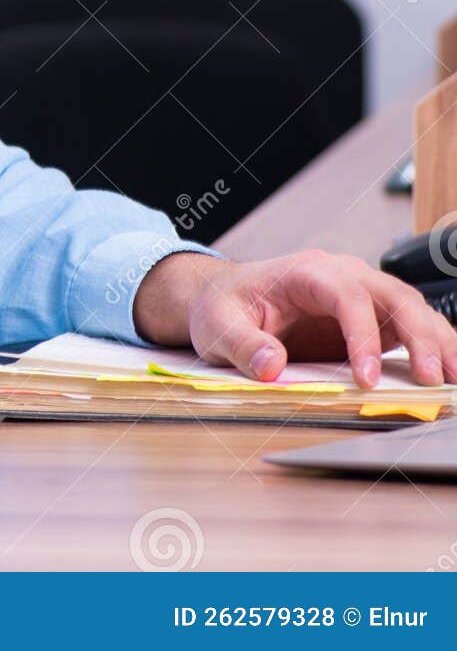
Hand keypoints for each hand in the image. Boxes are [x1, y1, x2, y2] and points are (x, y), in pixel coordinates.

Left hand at [134, 249, 456, 388]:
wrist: (224, 296)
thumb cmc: (223, 305)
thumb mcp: (217, 325)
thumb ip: (242, 345)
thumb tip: (272, 366)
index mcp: (305, 272)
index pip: (345, 295)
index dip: (362, 335)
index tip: (366, 377)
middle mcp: (340, 276)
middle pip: (392, 296)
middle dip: (418, 335)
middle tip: (432, 378)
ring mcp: (360, 295)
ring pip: (411, 308)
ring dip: (438, 341)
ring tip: (455, 379)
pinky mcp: (370, 318)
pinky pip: (410, 326)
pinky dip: (434, 346)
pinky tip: (450, 372)